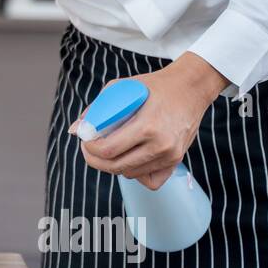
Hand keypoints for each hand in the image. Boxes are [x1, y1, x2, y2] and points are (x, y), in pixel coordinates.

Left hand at [72, 52, 228, 189]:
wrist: (191, 88)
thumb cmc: (154, 86)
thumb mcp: (122, 88)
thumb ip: (97, 109)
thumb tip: (76, 130)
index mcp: (147, 126)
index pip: (108, 150)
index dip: (89, 149)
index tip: (85, 141)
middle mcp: (161, 145)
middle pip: (116, 166)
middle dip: (95, 160)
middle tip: (89, 149)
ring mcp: (171, 155)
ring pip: (130, 174)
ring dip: (114, 165)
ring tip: (109, 150)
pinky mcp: (176, 160)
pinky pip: (151, 181)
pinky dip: (137, 174)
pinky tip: (131, 159)